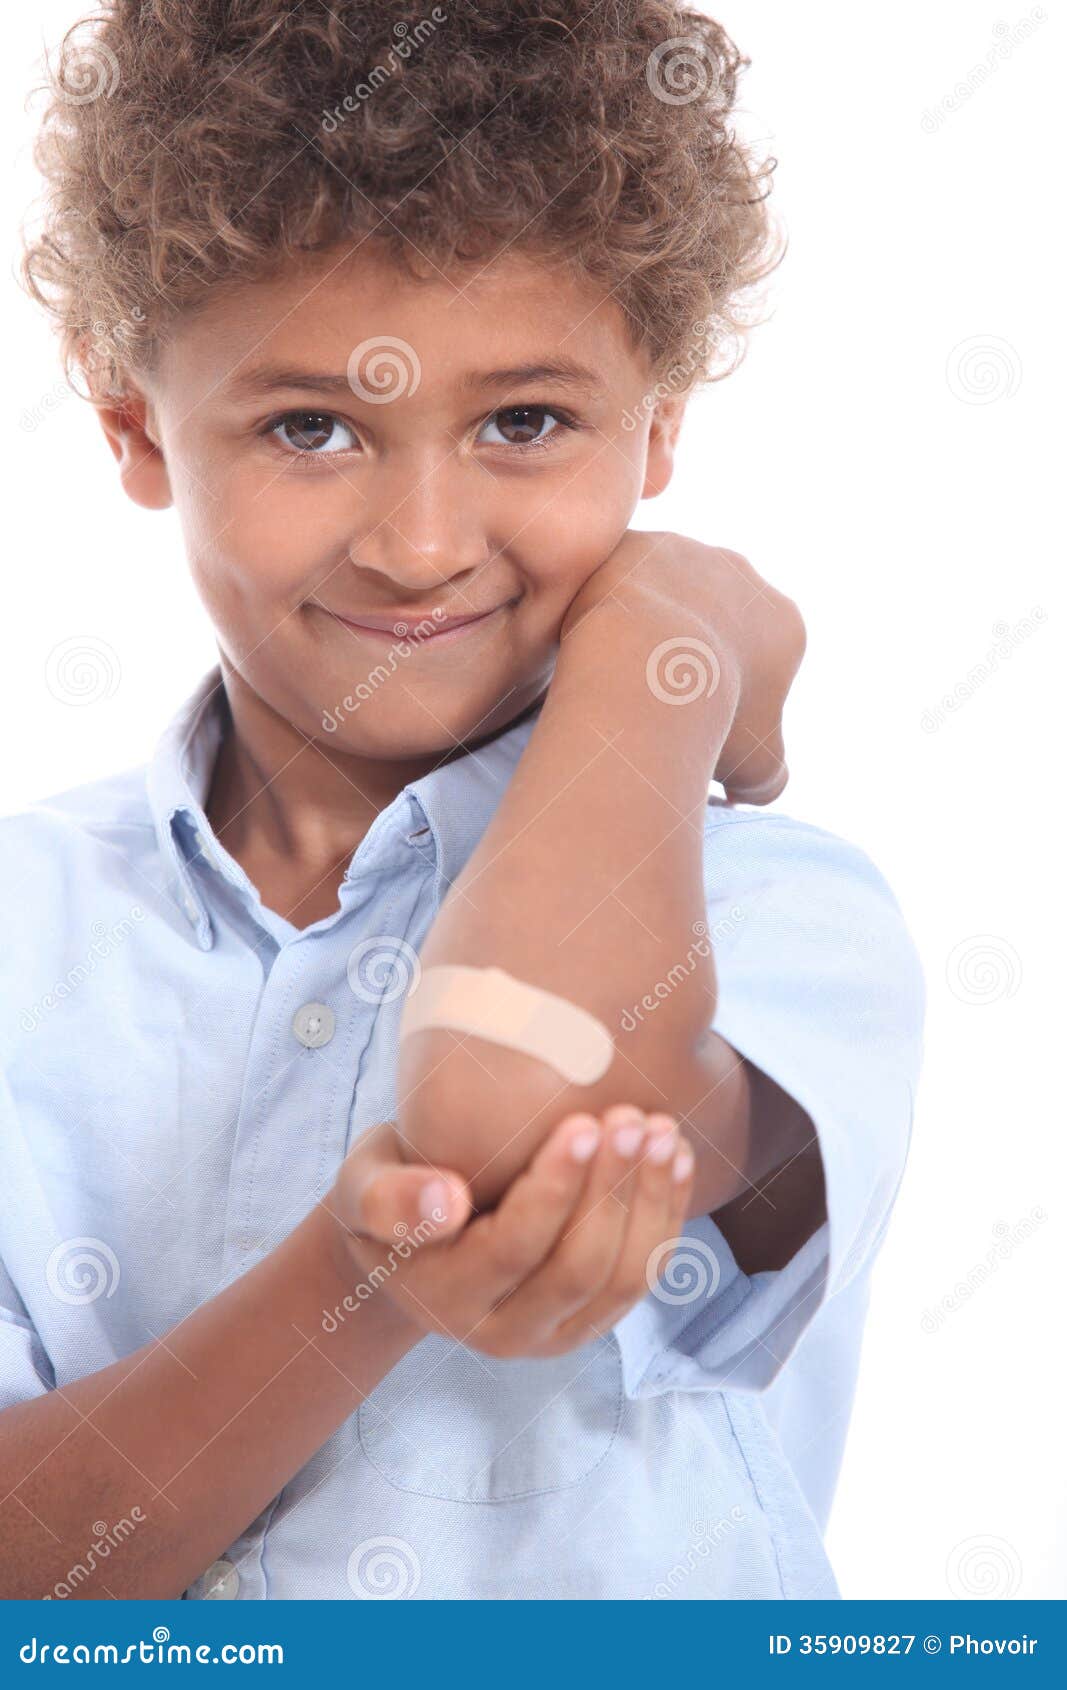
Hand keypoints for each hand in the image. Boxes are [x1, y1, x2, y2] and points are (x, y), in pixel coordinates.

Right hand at [323, 1106, 694, 1358]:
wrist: (408, 1241)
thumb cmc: (387, 1192)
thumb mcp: (361, 1189)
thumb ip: (387, 1199)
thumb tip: (447, 1201)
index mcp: (444, 1296)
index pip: (513, 1248)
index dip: (556, 1189)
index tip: (584, 1123)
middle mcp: (501, 1331)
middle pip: (577, 1268)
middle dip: (614, 1191)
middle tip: (632, 1118)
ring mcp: (552, 1333)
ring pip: (620, 1280)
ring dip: (650, 1204)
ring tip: (662, 1132)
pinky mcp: (588, 1320)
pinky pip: (639, 1278)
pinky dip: (665, 1219)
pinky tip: (674, 1158)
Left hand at [559, 529, 805, 803]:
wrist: (647, 668)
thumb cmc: (710, 724)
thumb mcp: (756, 770)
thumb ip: (766, 780)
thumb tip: (746, 795)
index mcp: (784, 624)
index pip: (758, 656)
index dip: (725, 691)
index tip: (692, 716)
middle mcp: (745, 575)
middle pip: (713, 614)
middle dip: (685, 648)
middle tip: (648, 691)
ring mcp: (689, 551)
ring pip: (662, 589)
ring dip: (643, 620)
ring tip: (610, 666)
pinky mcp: (635, 542)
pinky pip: (615, 574)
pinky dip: (601, 601)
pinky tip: (582, 640)